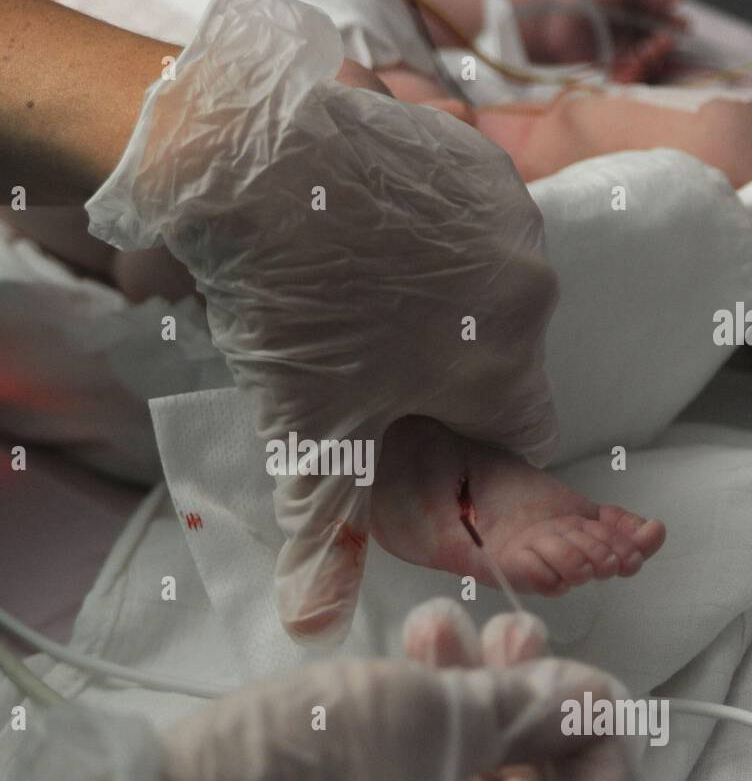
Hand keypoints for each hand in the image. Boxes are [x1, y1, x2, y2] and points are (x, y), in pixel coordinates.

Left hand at [87, 0, 559, 643]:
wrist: (249, 164)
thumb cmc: (287, 309)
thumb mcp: (305, 431)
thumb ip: (323, 532)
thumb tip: (311, 626)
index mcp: (505, 363)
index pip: (525, 434)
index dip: (470, 442)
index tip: (420, 428)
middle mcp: (530, 285)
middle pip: (506, 357)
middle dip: (448, 370)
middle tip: (370, 358)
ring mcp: (508, 209)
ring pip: (492, 286)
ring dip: (443, 300)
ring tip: (361, 288)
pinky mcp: (476, 154)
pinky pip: (474, 219)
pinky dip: (434, 237)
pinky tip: (369, 234)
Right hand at [118, 610, 651, 780]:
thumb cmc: (287, 776)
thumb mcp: (415, 715)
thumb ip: (520, 704)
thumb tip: (593, 699)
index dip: (605, 751)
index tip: (568, 681)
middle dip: (536, 712)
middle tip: (508, 631)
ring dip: (479, 715)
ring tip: (446, 628)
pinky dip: (432, 750)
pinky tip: (406, 669)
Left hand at [527, 0, 687, 81]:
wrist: (550, 15)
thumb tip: (677, 0)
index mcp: (642, 10)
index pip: (667, 22)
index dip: (675, 27)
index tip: (680, 30)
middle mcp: (635, 32)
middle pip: (659, 45)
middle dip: (663, 47)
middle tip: (660, 45)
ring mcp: (622, 51)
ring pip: (646, 62)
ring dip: (649, 62)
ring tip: (644, 58)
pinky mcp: (608, 67)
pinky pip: (626, 75)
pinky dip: (631, 76)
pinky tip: (632, 71)